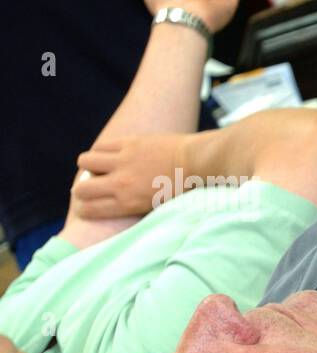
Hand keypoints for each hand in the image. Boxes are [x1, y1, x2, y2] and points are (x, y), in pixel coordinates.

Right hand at [70, 133, 189, 219]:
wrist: (198, 162)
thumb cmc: (184, 189)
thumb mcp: (159, 207)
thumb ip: (135, 207)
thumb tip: (115, 205)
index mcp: (129, 203)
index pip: (90, 210)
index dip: (83, 210)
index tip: (84, 208)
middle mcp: (121, 183)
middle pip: (82, 189)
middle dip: (81, 191)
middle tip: (88, 189)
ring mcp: (123, 161)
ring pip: (85, 162)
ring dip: (88, 166)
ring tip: (97, 168)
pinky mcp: (128, 143)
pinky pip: (101, 146)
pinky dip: (99, 151)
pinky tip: (106, 154)